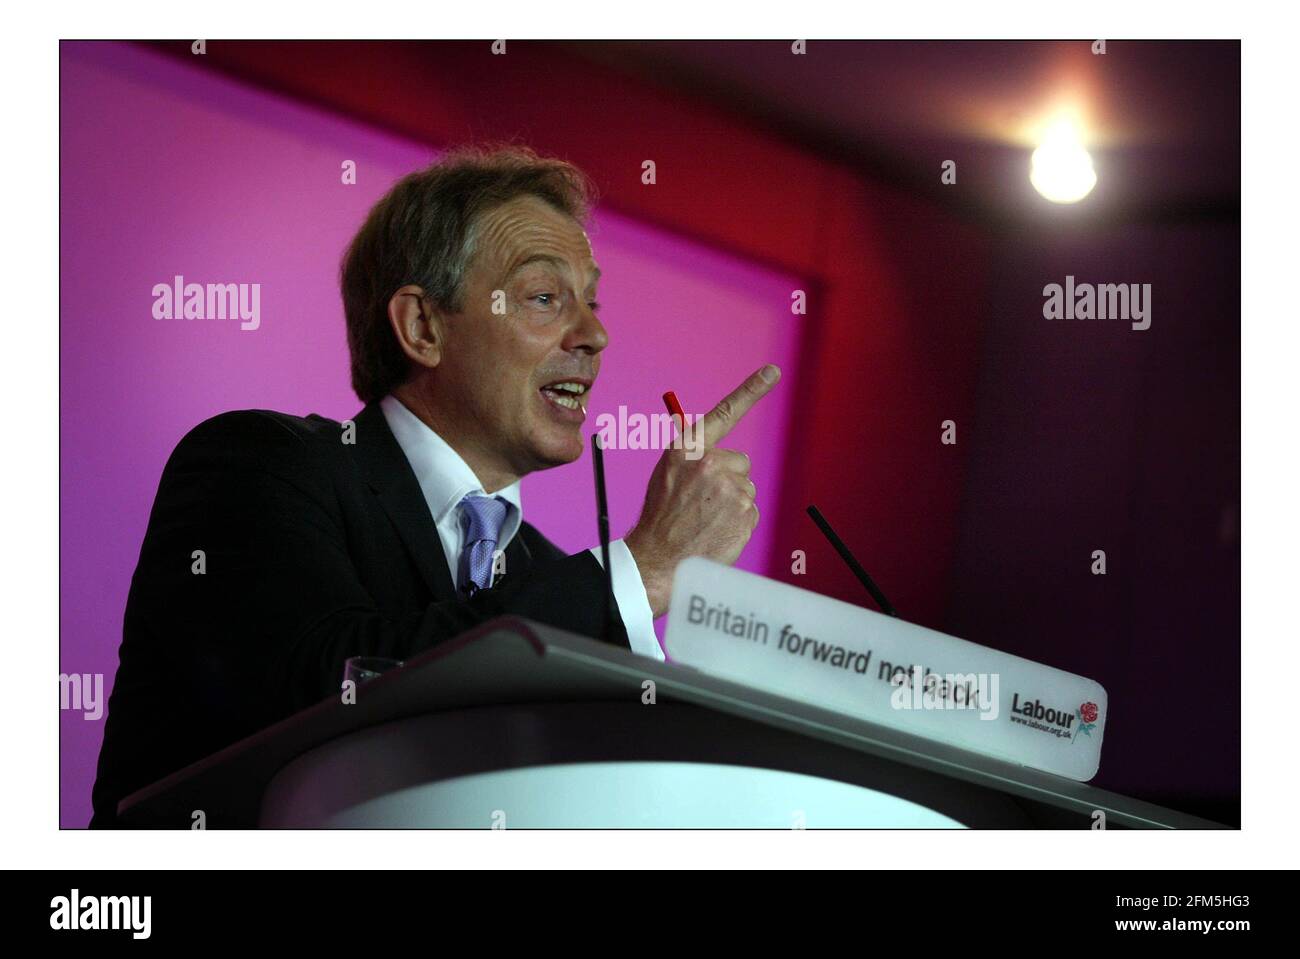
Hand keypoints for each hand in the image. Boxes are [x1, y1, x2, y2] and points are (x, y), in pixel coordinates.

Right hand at [625, 364, 780, 616]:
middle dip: (728, 479)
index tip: (772, 372)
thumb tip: (720, 455)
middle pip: (740, 462)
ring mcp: (729, 487)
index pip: (724, 413)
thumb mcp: (668, 474)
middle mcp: (710, 462)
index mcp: (687, 448)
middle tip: (703, 502)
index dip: (750, 390)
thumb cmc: (662, 517)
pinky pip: (750, 512)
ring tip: (706, 519)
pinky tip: (716, 531)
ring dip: (732, 503)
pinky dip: (737, 523)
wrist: (658, 558)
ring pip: (746, 489)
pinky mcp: (744, 511)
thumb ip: (693, 458)